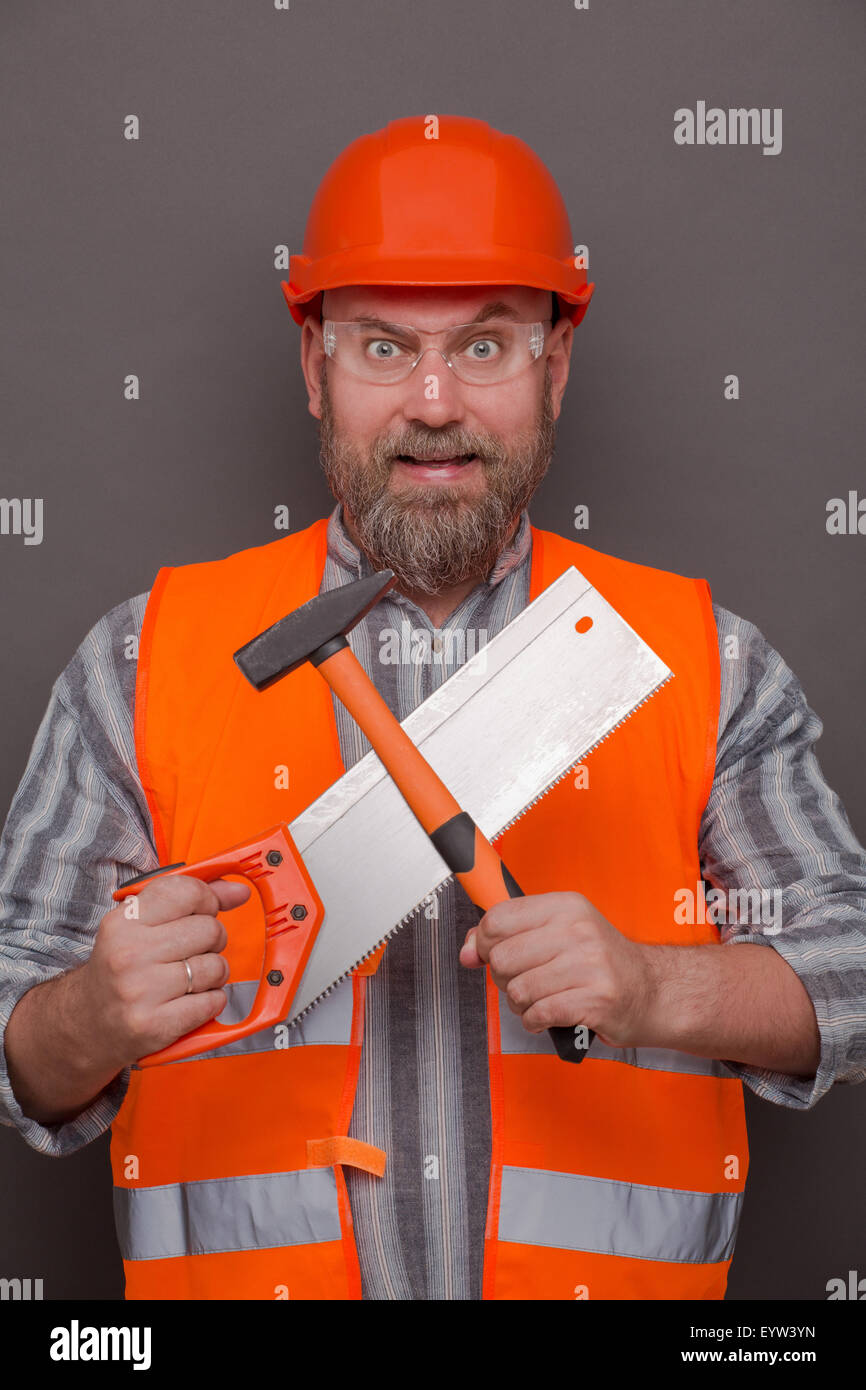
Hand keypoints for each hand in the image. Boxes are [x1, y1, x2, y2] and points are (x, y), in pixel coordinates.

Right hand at [79, 874, 250, 1068]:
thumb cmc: (121, 969)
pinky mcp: (154, 1025)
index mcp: (123, 921)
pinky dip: (212, 1001)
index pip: (186, 892)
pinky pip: (213, 1001)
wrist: (87, 1025)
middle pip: (209, 929)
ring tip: (190, 979)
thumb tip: (239, 892)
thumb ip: (189, 901)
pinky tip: (189, 1001)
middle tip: (193, 951)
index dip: (207, 900)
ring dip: (214, 974)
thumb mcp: (141, 925)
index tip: (203, 911)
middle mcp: (129, 953)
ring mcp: (140, 991)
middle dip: (212, 940)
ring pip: (216, 966)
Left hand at [458, 890, 653, 1047]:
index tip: (488, 954)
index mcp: (565, 907)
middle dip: (503, 978)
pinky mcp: (595, 1000)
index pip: (497, 919)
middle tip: (524, 981)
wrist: (652, 991)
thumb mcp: (558, 934)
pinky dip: (535, 1021)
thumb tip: (466, 951)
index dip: (482, 942)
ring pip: (516, 989)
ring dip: (520, 1004)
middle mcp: (577, 930)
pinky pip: (537, 1014)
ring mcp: (588, 964)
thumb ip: (508, 936)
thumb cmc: (601, 963)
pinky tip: (549, 1015)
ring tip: (541, 999)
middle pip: (501, 957)